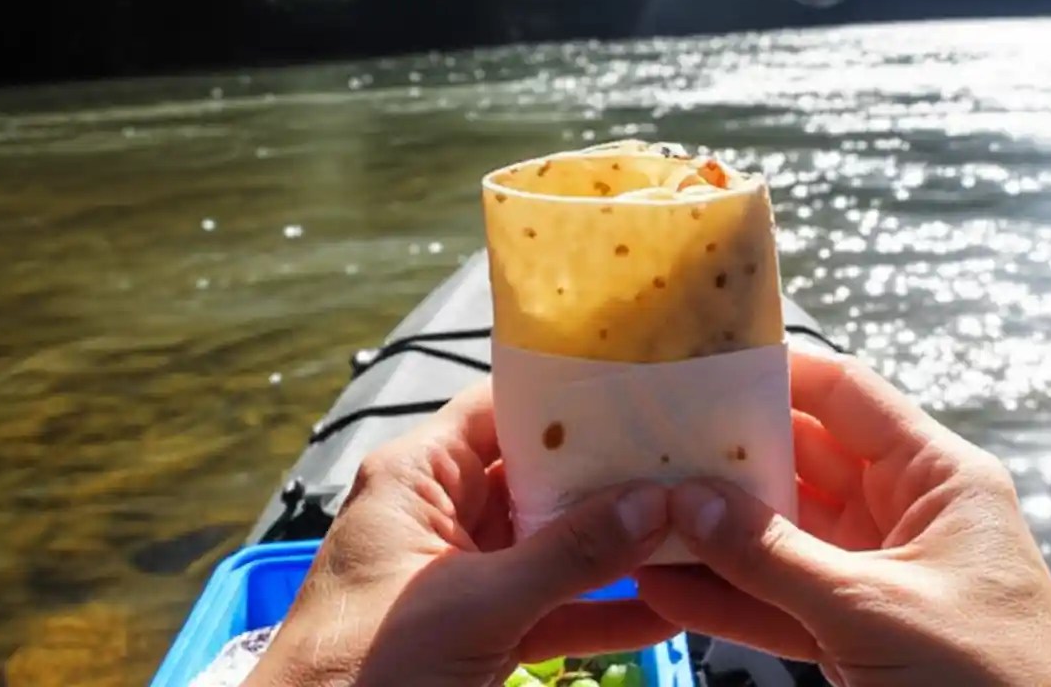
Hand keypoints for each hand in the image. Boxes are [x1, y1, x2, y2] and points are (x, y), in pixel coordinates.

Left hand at [243, 382, 673, 686]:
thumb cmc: (358, 667)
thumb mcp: (475, 605)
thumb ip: (567, 556)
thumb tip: (653, 506)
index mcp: (418, 476)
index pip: (501, 409)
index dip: (568, 398)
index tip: (641, 391)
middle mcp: (441, 512)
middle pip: (540, 476)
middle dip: (610, 475)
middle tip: (688, 463)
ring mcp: (465, 572)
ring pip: (553, 543)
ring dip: (615, 546)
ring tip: (691, 528)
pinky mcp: (482, 627)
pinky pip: (552, 605)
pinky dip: (600, 610)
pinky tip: (661, 610)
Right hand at [637, 350, 1050, 686]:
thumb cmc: (989, 680)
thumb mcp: (874, 609)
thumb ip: (774, 558)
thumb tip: (687, 504)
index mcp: (937, 478)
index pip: (847, 396)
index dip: (778, 374)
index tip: (701, 368)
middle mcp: (905, 513)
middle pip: (803, 462)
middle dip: (728, 459)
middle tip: (648, 448)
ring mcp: (877, 573)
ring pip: (783, 536)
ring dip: (716, 534)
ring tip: (640, 516)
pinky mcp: (854, 631)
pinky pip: (782, 599)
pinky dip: (730, 597)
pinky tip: (667, 590)